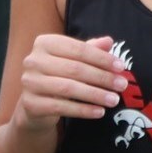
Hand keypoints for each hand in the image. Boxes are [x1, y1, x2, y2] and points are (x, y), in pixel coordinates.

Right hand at [12, 34, 128, 131]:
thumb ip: (90, 50)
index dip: (102, 58)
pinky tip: (99, 112)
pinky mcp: (30, 103)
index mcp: (44, 43)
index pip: (78, 49)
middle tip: (122, 85)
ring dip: (95, 94)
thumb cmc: (58, 76)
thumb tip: (109, 41)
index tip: (121, 67)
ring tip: (114, 100)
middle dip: (102, 77)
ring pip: (69, 88)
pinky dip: (83, 110)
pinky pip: (61, 107)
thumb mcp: (73, 60)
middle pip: (75, 68)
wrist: (35, 105)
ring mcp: (29, 82)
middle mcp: (33, 60)